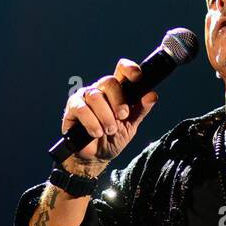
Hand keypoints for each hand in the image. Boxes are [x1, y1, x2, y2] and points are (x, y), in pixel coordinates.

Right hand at [60, 58, 158, 176]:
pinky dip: (92, 122)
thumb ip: (141, 109)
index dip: (129, 69)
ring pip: (96, 96)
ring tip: (109, 130)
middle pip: (109, 81)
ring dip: (105, 116)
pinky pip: (82, 108)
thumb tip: (152, 95)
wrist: (96, 157)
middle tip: (122, 117)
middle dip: (118, 101)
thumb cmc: (113, 138)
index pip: (122, 70)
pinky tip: (96, 133)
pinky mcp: (72, 107)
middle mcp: (100, 90)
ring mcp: (85, 97)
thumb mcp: (131, 125)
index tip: (137, 77)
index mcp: (116, 91)